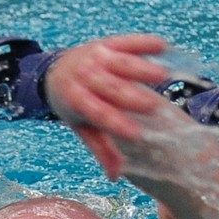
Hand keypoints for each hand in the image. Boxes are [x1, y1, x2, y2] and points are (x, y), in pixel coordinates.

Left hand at [43, 34, 173, 179]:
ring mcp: (96, 57)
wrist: (54, 70)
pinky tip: (163, 46)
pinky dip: (143, 43)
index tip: (137, 134)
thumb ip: (101, 149)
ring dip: (141, 69)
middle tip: (154, 107)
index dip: (117, 124)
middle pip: (110, 87)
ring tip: (163, 77)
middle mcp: (85, 76)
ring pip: (120, 63)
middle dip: (131, 97)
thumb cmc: (74, 105)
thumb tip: (115, 176)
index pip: (98, 113)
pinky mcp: (107, 43)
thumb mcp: (82, 128)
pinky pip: (126, 42)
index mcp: (76, 100)